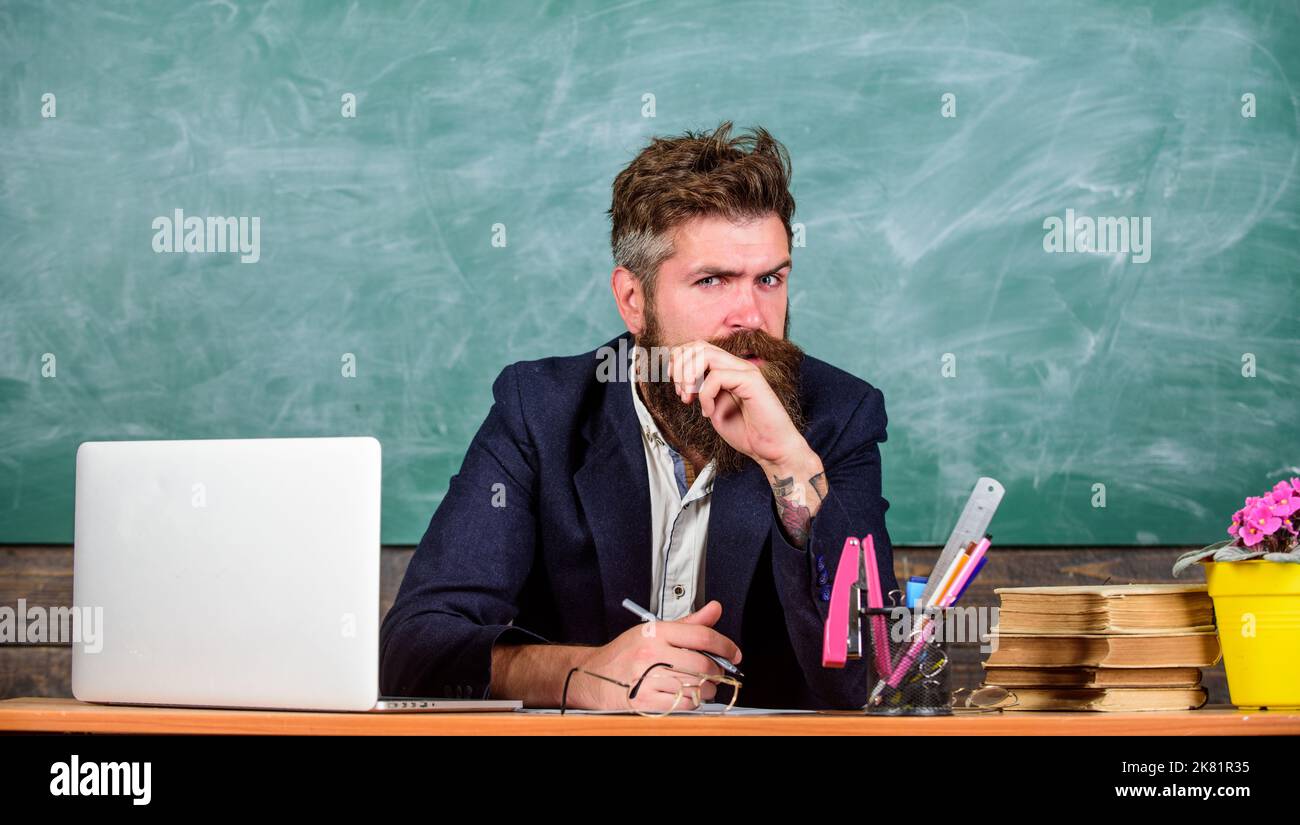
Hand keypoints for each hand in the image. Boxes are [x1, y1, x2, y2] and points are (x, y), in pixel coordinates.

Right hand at [569, 600, 741, 711]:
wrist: (593, 675)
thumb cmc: (625, 653)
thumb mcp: (654, 631)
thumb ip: (689, 623)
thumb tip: (715, 609)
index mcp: (656, 632)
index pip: (701, 635)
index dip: (725, 645)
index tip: (733, 654)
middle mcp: (652, 653)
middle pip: (702, 664)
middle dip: (716, 671)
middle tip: (716, 672)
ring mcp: (648, 678)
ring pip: (695, 686)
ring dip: (706, 689)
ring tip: (700, 685)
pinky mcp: (645, 701)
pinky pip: (683, 704)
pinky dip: (692, 702)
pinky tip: (686, 695)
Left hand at [667, 341, 808, 468]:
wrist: (771, 449)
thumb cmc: (746, 432)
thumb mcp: (713, 408)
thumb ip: (701, 391)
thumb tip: (681, 379)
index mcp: (728, 370)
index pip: (698, 347)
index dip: (679, 361)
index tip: (675, 385)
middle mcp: (736, 365)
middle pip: (698, 346)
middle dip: (680, 367)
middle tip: (682, 394)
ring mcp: (745, 370)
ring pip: (705, 354)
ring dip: (688, 377)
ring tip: (688, 399)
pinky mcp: (751, 380)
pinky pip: (716, 377)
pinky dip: (705, 396)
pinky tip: (710, 412)